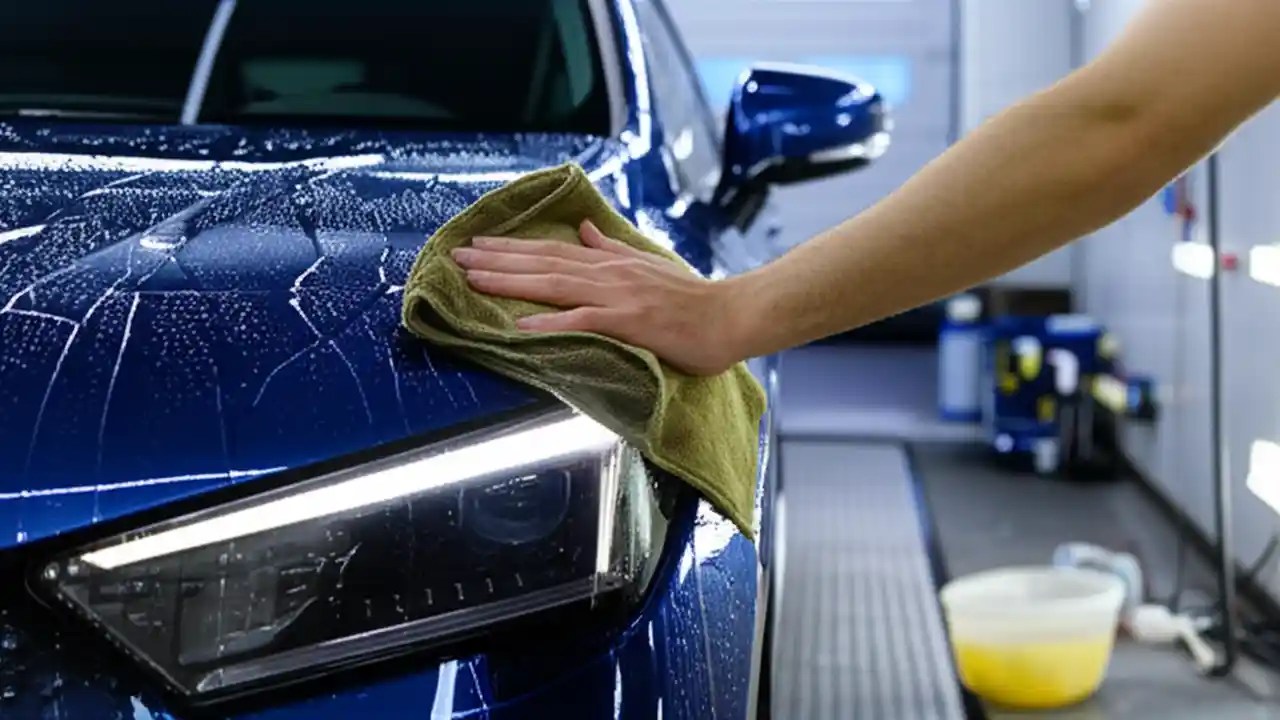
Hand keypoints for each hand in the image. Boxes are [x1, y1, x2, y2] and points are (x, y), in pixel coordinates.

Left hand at [451, 220, 746, 375]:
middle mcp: (608, 273)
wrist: (730, 316)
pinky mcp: (630, 323)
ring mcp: (618, 296)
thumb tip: (582, 228)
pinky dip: (550, 322)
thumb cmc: (690, 299)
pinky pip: (583, 322)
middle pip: (542, 263)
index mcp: (609, 263)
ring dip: (511, 281)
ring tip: (474, 280)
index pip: (550, 251)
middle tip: (455, 257)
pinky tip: (520, 325)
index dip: (510, 248)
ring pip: (554, 285)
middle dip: (496, 260)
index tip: (475, 245)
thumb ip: (611, 249)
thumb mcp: (647, 265)